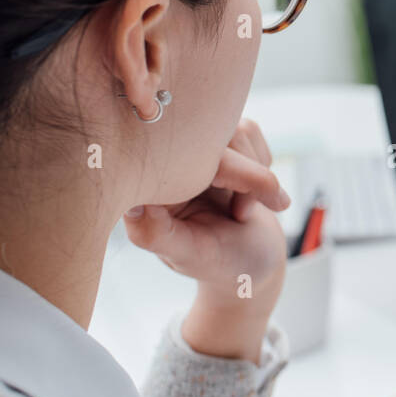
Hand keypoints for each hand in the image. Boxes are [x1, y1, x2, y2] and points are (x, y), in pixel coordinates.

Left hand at [123, 118, 290, 361]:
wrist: (256, 261)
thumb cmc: (221, 264)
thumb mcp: (190, 254)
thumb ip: (157, 232)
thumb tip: (133, 204)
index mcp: (146, 189)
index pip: (176, 158)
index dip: (212, 172)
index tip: (232, 207)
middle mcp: (168, 163)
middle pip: (211, 139)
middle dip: (242, 179)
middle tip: (243, 216)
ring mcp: (196, 149)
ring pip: (237, 133)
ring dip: (254, 176)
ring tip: (242, 212)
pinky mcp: (223, 141)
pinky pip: (250, 132)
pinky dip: (262, 165)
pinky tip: (251, 194)